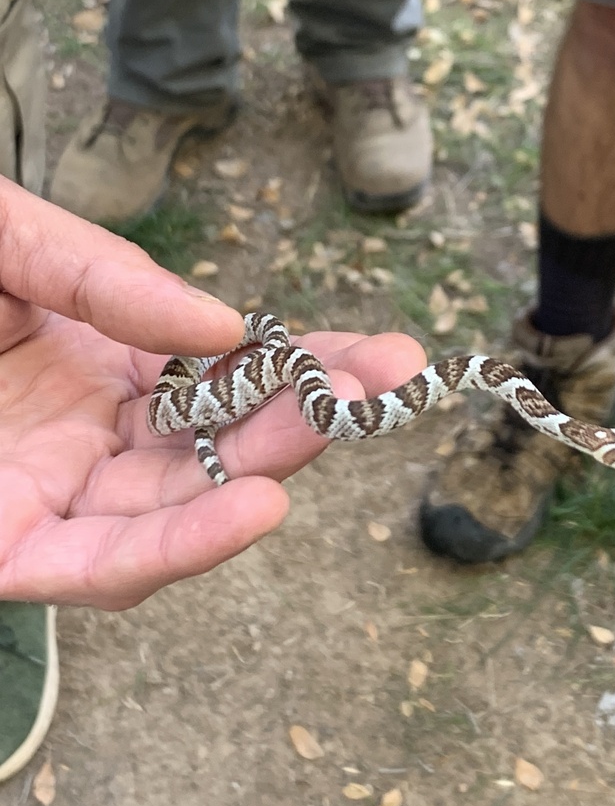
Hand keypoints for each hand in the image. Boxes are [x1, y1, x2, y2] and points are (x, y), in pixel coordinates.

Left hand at [0, 180, 425, 608]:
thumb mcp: (10, 239)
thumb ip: (108, 278)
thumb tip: (225, 325)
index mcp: (101, 357)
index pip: (226, 372)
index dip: (307, 363)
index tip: (386, 355)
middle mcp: (92, 432)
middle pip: (221, 443)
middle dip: (307, 416)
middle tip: (385, 384)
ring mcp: (54, 493)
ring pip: (181, 505)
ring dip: (263, 470)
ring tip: (331, 421)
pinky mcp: (9, 547)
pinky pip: (103, 566)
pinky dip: (181, 549)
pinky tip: (258, 512)